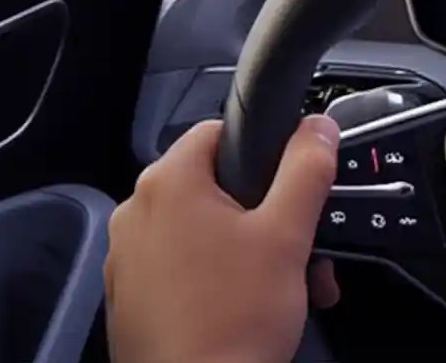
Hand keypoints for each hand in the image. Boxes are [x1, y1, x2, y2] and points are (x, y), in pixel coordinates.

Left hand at [105, 115, 340, 362]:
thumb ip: (306, 169)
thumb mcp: (288, 234)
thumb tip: (316, 126)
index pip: (219, 130)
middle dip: (271, 213)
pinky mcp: (131, 297)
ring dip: (254, 248)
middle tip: (305, 248)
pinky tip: (255, 306)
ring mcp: (128, 258)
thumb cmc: (237, 319)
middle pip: (216, 186)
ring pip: (205, 230)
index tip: (295, 183)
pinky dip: (222, 276)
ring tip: (292, 286)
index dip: (265, 149)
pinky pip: (185, 267)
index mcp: (168, 184)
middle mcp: (136, 213)